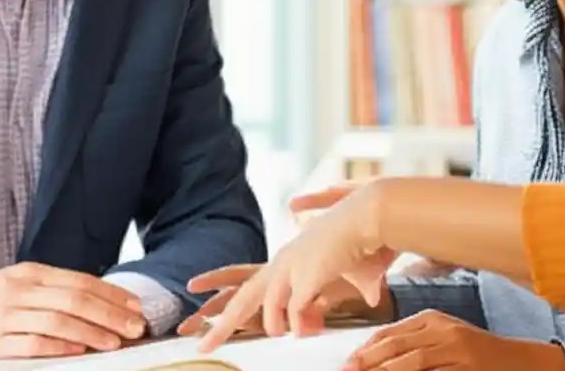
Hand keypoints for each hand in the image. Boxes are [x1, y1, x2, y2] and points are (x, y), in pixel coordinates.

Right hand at [0, 263, 147, 358]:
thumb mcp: (11, 282)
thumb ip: (45, 289)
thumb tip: (89, 299)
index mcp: (27, 273)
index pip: (79, 281)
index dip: (111, 294)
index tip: (134, 307)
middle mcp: (19, 290)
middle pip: (76, 300)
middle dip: (111, 315)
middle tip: (135, 327)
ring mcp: (4, 316)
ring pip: (60, 321)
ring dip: (93, 332)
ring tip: (116, 343)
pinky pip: (32, 343)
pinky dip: (60, 346)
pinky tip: (79, 350)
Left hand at [198, 181, 396, 352]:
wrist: (367, 217)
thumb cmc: (359, 243)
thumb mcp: (342, 276)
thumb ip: (335, 296)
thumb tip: (354, 307)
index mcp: (284, 261)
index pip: (242, 282)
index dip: (220, 293)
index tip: (197, 299)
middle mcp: (281, 264)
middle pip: (242, 299)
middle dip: (221, 326)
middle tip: (203, 347)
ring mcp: (291, 270)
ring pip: (268, 309)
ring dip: (275, 326)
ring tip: (282, 335)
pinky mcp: (307, 278)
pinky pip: (296, 313)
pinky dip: (300, 325)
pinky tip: (309, 330)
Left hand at [343, 310, 564, 370]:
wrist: (520, 360)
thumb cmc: (477, 352)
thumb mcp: (444, 338)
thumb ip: (414, 341)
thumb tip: (374, 355)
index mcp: (433, 319)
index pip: (390, 332)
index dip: (366, 349)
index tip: (348, 362)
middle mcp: (443, 330)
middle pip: (397, 346)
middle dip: (369, 361)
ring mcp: (457, 349)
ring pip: (413, 361)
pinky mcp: (468, 368)